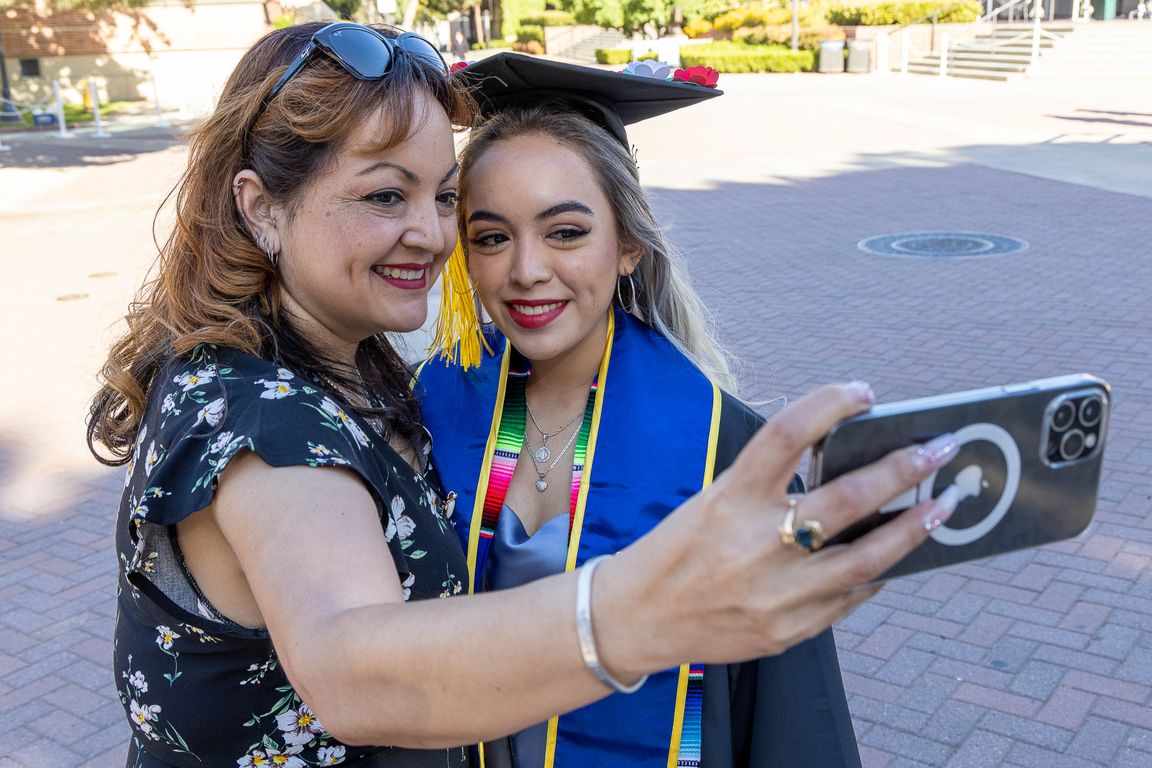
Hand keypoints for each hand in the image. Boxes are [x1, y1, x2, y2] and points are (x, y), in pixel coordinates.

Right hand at [594, 382, 961, 672]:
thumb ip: (769, 488)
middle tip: (939, 450)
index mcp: (729, 499)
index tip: (863, 391)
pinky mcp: (785, 630)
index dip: (829, 404)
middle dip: (903, 470)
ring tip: (942, 506)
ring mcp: (774, 593)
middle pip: (846, 498)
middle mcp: (754, 543)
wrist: (635, 619)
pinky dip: (876, 574)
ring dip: (912, 529)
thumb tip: (846, 470)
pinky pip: (848, 599)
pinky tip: (895, 558)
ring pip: (866, 559)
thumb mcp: (712, 503)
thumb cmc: (677, 550)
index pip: (786, 434)